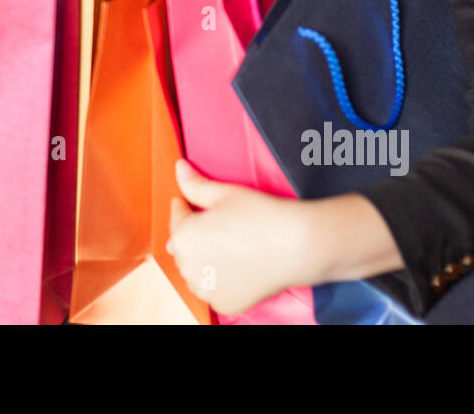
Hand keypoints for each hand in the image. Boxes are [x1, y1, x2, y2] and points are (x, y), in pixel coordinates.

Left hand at [167, 159, 315, 315]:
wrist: (297, 246)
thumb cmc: (261, 216)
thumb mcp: (224, 193)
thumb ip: (195, 185)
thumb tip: (179, 169)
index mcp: (183, 237)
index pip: (177, 217)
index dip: (184, 206)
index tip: (189, 203)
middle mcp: (189, 267)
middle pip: (184, 246)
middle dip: (193, 234)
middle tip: (212, 223)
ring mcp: (207, 289)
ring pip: (196, 271)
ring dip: (202, 259)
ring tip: (223, 244)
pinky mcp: (225, 304)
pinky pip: (213, 290)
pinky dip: (219, 280)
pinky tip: (233, 265)